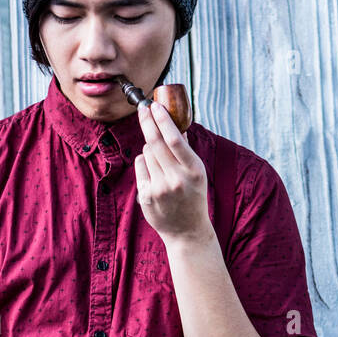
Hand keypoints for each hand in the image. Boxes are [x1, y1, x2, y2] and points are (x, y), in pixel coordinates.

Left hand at [134, 100, 210, 243]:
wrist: (187, 231)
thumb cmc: (193, 196)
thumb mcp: (197, 173)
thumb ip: (186, 151)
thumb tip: (176, 124)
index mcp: (193, 170)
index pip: (174, 139)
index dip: (162, 120)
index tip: (154, 105)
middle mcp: (176, 178)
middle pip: (155, 142)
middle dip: (147, 122)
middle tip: (142, 109)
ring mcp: (160, 188)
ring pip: (146, 153)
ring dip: (150, 149)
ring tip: (161, 162)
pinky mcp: (146, 196)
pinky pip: (140, 166)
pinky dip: (145, 164)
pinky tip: (154, 175)